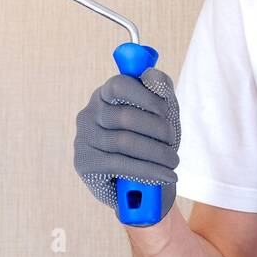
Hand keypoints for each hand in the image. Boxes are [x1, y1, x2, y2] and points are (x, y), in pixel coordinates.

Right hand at [73, 66, 181, 222]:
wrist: (143, 181)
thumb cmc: (151, 141)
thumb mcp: (162, 114)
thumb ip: (160, 90)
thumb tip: (153, 75)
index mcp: (105, 94)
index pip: (119, 85)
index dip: (144, 96)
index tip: (165, 110)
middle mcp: (89, 114)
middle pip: (124, 116)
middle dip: (157, 130)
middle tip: (173, 141)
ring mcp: (83, 139)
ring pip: (124, 142)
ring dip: (156, 153)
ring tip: (173, 162)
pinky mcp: (84, 163)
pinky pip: (119, 164)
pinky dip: (148, 170)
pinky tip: (166, 175)